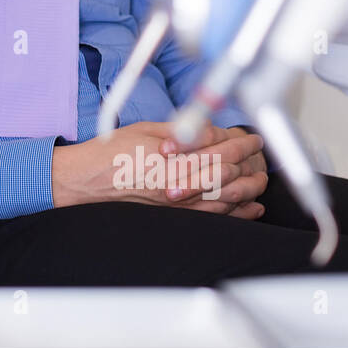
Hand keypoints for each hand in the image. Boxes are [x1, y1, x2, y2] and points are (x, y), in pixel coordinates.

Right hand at [52, 120, 266, 218]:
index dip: (240, 141)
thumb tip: (210, 130)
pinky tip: (250, 207)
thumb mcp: (145, 129)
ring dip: (249, 188)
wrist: (86, 181)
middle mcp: (177, 183)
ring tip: (260, 177)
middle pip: (227, 173)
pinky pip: (213, 217)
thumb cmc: (109, 153)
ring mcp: (177, 203)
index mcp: (172, 159)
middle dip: (248, 161)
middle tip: (258, 151)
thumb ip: (181, 131)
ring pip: (226, 198)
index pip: (219, 149)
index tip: (250, 136)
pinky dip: (236, 213)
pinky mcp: (173, 215)